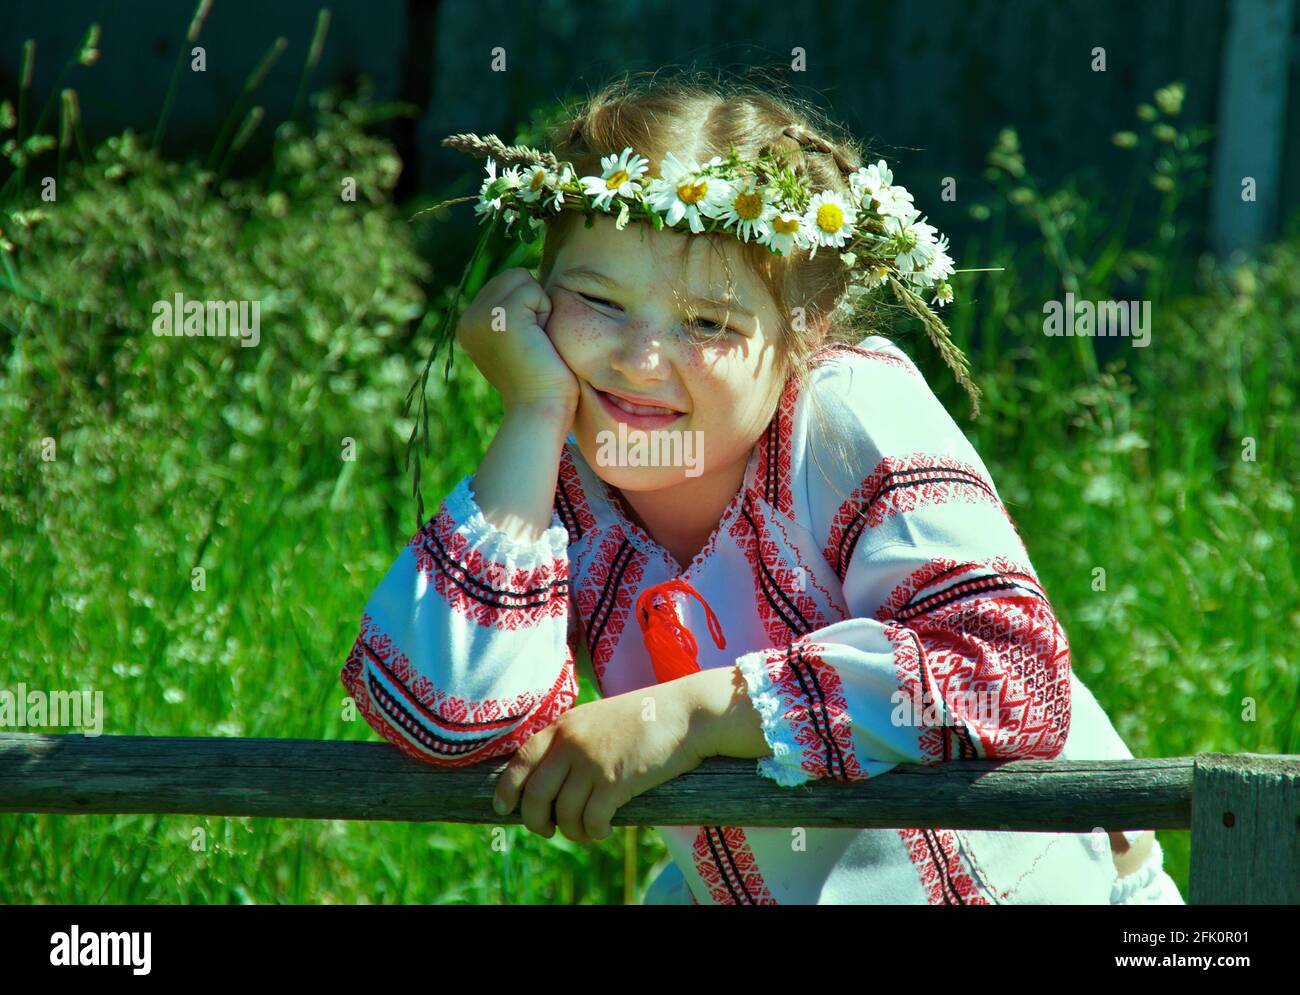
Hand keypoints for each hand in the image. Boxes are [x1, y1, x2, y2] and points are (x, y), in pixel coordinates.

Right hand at [454, 267, 579, 414]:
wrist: (540, 409)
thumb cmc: (540, 379)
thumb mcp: (517, 339)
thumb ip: (510, 311)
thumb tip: (524, 277)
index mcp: (468, 324)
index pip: (505, 282)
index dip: (528, 307)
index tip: (527, 343)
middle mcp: (468, 318)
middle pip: (513, 276)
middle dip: (533, 303)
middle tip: (534, 342)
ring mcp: (481, 316)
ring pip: (523, 279)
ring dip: (540, 307)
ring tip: (536, 341)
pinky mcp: (500, 316)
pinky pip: (533, 290)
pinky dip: (545, 312)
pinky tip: (539, 340)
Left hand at [492, 683, 708, 842]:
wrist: (686, 713)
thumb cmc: (646, 718)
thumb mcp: (599, 718)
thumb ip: (573, 741)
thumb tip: (553, 779)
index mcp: (564, 726)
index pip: (521, 760)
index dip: (507, 789)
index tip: (504, 808)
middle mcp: (572, 744)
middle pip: (535, 794)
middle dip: (536, 821)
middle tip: (548, 830)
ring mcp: (592, 763)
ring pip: (564, 814)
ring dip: (572, 831)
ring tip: (587, 831)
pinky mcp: (616, 782)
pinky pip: (591, 821)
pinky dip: (595, 832)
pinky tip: (606, 829)